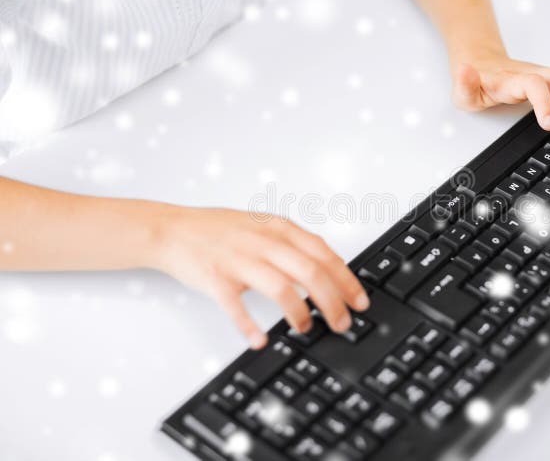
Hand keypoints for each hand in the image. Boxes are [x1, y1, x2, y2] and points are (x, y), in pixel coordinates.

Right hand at [153, 206, 368, 348]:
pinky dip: (250, 326)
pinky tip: (261, 338)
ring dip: (299, 313)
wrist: (173, 230)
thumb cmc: (220, 231)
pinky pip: (236, 306)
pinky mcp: (215, 279)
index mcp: (278, 228)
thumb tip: (329, 272)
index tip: (359, 301)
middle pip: (310, 273)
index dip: (346, 280)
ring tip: (306, 328)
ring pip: (281, 288)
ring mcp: (239, 260)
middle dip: (333, 302)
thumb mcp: (263, 227)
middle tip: (341, 323)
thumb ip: (294, 245)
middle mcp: (262, 242)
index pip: (324, 254)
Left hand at [452, 54, 549, 135]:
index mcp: (513, 80)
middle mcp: (535, 74)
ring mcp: (547, 75)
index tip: (549, 126)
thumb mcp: (463, 90)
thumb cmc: (476, 84)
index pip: (534, 85)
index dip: (544, 103)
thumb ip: (464, 83)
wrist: (483, 64)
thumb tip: (465, 69)